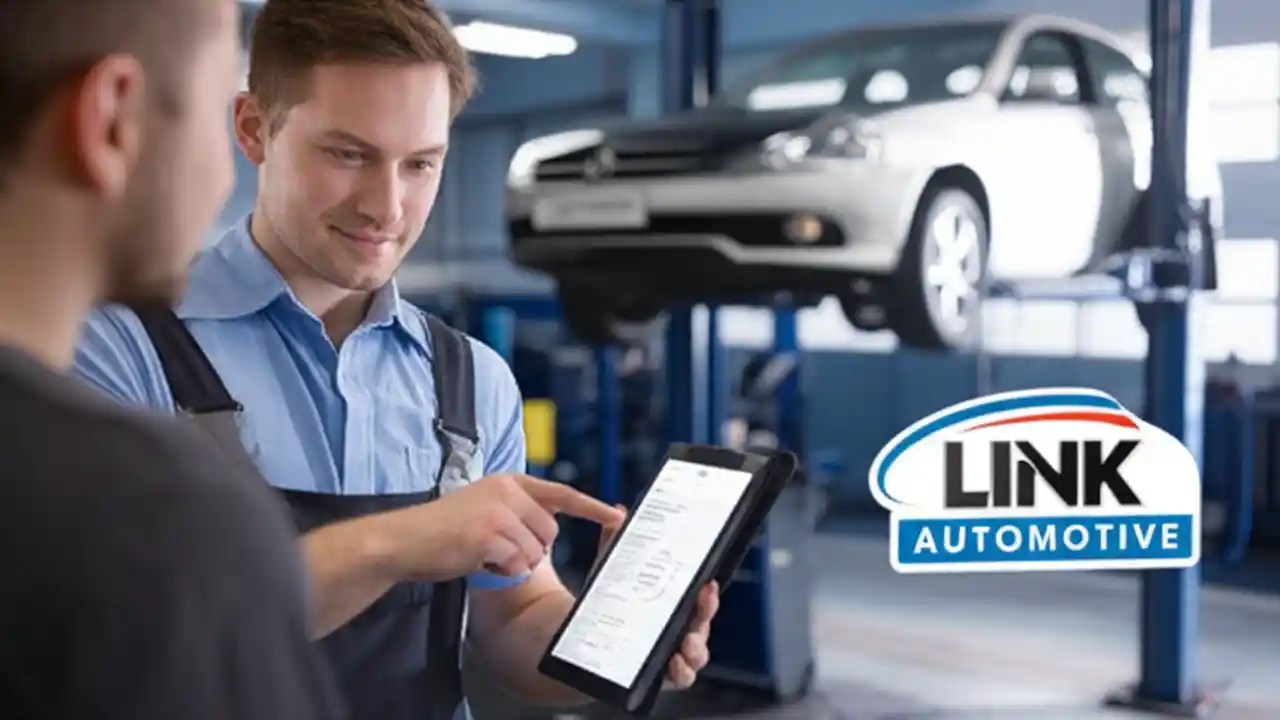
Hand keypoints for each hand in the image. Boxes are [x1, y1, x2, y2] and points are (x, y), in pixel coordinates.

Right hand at [391, 474, 623, 582]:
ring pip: (535, 551)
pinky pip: (516, 564)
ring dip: (514, 563)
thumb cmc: (444, 530)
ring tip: (484, 554)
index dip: (590, 507)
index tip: (616, 517)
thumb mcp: (484, 505)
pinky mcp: (489, 535)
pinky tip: (478, 562)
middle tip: (499, 550)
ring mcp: (498, 512)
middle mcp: (506, 492)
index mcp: (508, 482)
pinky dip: (500, 571)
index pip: (560, 493)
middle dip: (532, 550)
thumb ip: (515, 509)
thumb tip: (549, 525)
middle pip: (550, 532)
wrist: (405, 540)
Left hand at [595, 511, 720, 690]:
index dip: (708, 592)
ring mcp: (670, 655)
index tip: (707, 582)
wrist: (579, 646)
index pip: (699, 599)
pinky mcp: (657, 676)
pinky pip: (679, 678)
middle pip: (701, 623)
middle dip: (706, 613)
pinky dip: (682, 673)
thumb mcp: (610, 573)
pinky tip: (674, 664)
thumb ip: (615, 544)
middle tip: (702, 601)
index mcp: (674, 606)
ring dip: (697, 649)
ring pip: (696, 654)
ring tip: (688, 643)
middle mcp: (678, 631)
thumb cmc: (605, 607)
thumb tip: (618, 512)